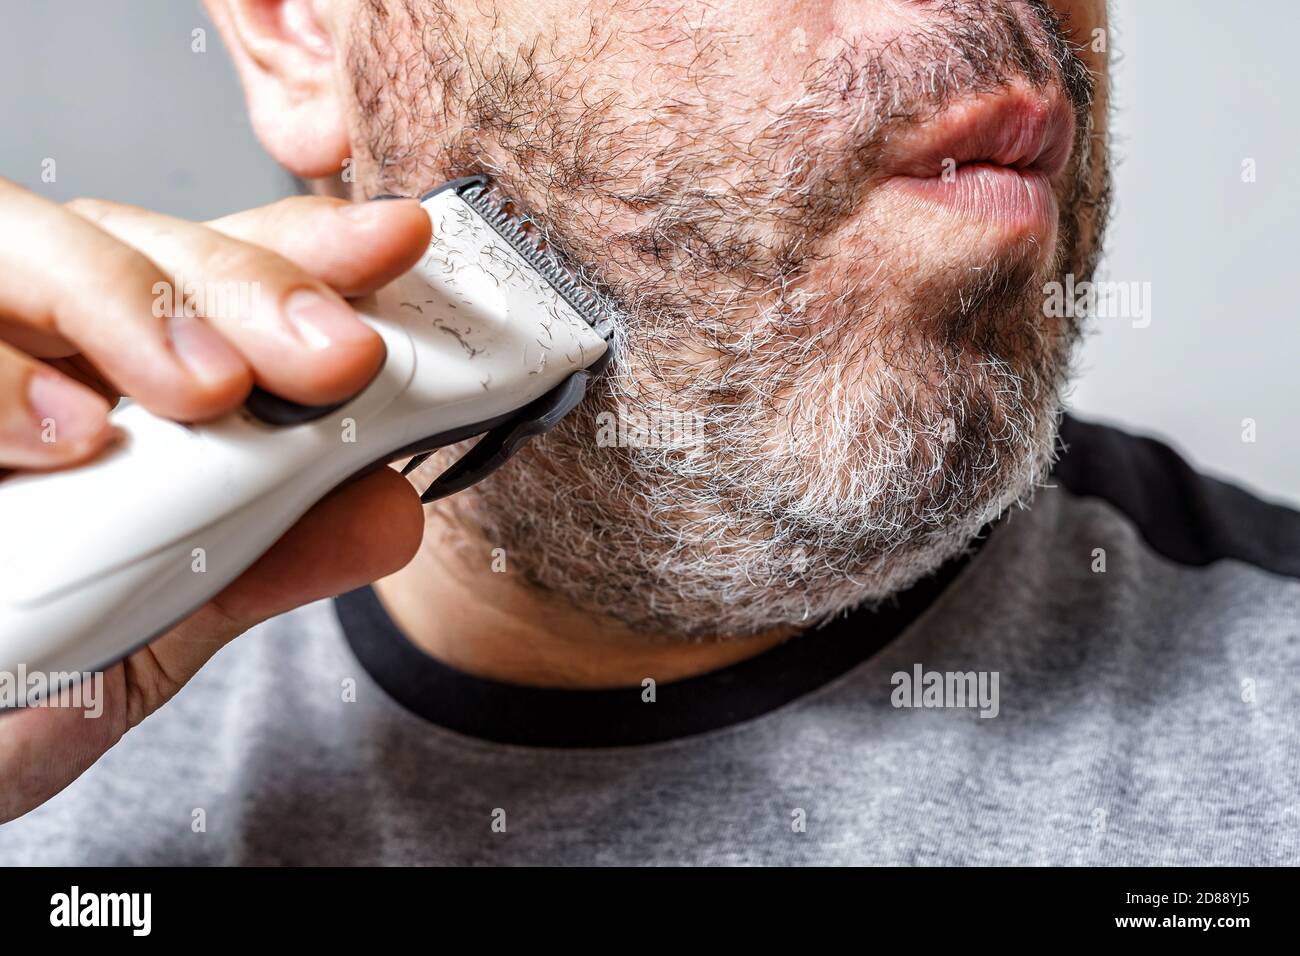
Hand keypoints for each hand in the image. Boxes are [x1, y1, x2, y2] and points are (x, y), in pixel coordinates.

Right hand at [0, 178, 427, 822]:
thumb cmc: (17, 679)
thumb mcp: (161, 625)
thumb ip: (266, 557)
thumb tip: (394, 507)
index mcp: (123, 379)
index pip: (221, 276)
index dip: (310, 251)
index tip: (398, 244)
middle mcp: (37, 349)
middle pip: (134, 240)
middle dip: (250, 285)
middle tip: (335, 355)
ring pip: (20, 241)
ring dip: (131, 303)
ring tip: (209, 393)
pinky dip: (1, 379)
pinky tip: (65, 435)